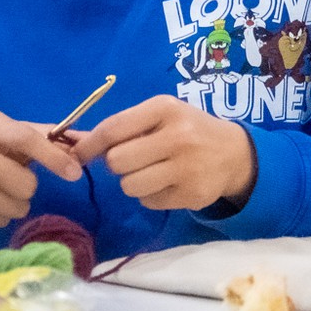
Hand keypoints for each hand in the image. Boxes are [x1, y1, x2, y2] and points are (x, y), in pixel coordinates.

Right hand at [0, 110, 82, 228]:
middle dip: (27, 186)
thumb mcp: (4, 131)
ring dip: (15, 203)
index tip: (74, 173)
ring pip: (14, 207)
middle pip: (25, 185)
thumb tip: (85, 144)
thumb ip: (44, 136)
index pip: (25, 140)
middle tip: (11, 178)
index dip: (53, 158)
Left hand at [67, 95, 257, 211]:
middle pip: (117, 162)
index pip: (113, 129)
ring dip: (132, 182)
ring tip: (151, 171)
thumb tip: (76, 144)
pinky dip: (151, 195)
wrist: (234, 153)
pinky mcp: (192, 195)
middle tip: (133, 159)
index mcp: (165, 109)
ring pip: (130, 186)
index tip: (78, 154)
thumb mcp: (160, 115)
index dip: (89, 145)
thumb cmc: (186, 129)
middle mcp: (178, 137)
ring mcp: (187, 168)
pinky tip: (168, 183)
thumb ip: (123, 127)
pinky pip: (149, 201)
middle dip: (117, 164)